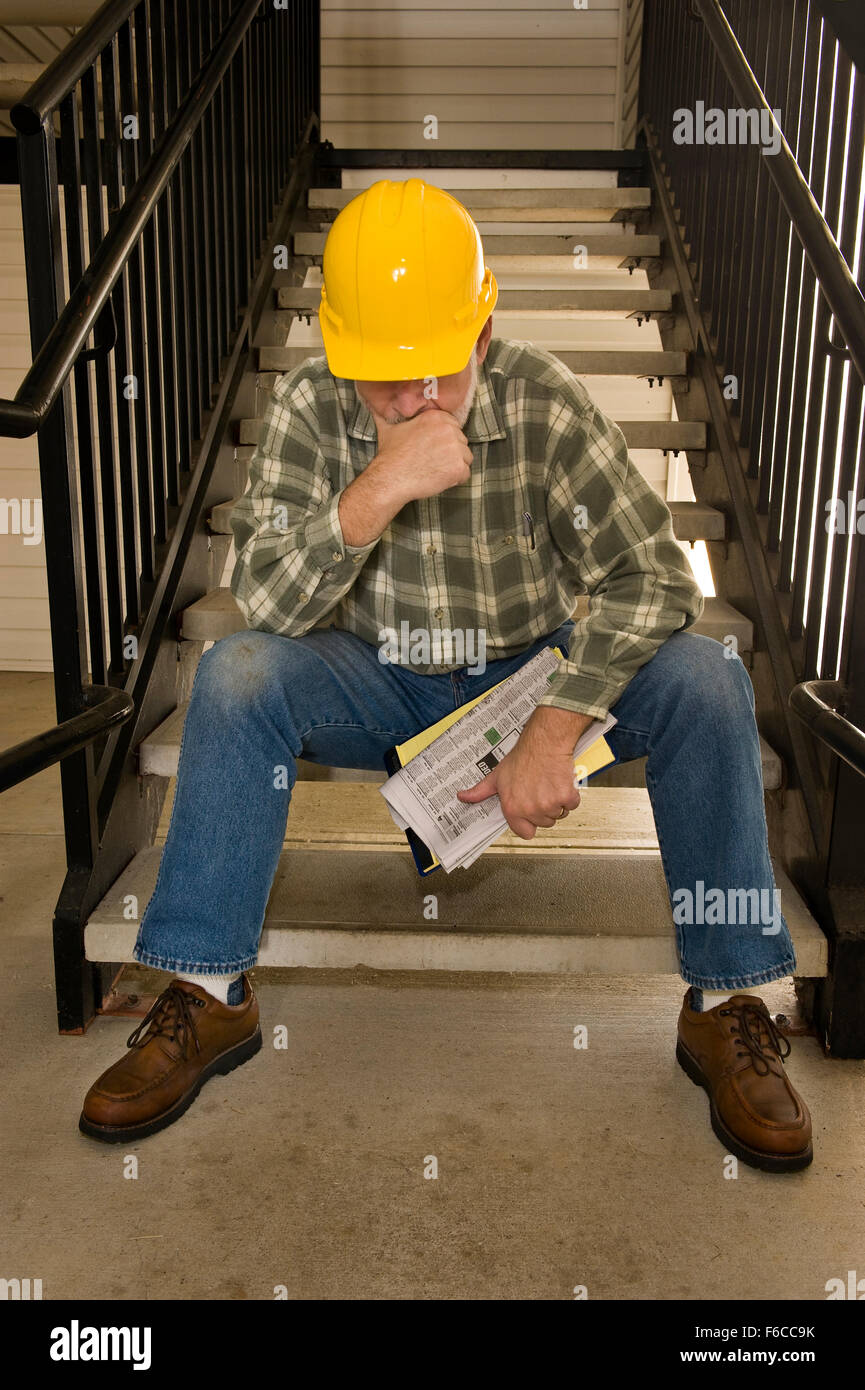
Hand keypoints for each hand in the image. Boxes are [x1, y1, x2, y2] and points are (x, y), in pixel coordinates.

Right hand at [370, 405, 472, 504]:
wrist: (390, 478)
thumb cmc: (390, 456)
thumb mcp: (388, 428)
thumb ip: (387, 414)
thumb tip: (373, 404)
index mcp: (436, 417)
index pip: (454, 426)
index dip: (445, 440)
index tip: (434, 448)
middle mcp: (448, 429)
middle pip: (461, 442)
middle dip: (451, 453)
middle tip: (432, 461)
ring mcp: (455, 448)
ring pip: (465, 458)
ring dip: (454, 466)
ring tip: (435, 470)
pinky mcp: (458, 467)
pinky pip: (465, 474)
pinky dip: (455, 480)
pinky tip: (439, 479)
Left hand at [456, 709, 585, 839]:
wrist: (544, 742)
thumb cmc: (522, 757)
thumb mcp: (496, 776)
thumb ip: (480, 791)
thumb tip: (464, 797)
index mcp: (513, 808)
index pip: (525, 833)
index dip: (528, 824)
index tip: (530, 814)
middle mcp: (531, 809)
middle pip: (544, 823)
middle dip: (543, 810)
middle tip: (539, 790)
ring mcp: (550, 804)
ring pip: (558, 815)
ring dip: (557, 803)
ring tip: (548, 785)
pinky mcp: (566, 797)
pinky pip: (571, 806)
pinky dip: (570, 796)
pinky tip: (560, 782)